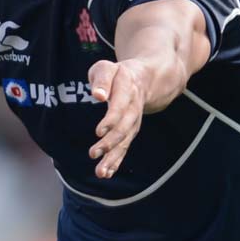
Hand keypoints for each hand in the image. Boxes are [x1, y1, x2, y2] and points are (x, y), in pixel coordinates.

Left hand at [87, 59, 149, 178]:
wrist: (146, 78)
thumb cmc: (117, 73)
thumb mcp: (106, 68)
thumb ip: (101, 79)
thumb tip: (98, 95)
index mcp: (128, 89)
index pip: (121, 105)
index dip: (112, 119)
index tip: (99, 131)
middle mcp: (134, 107)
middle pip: (125, 126)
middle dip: (110, 141)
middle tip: (93, 153)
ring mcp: (134, 120)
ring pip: (126, 140)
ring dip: (113, 157)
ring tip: (101, 172)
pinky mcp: (131, 130)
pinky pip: (125, 146)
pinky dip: (117, 160)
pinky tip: (107, 173)